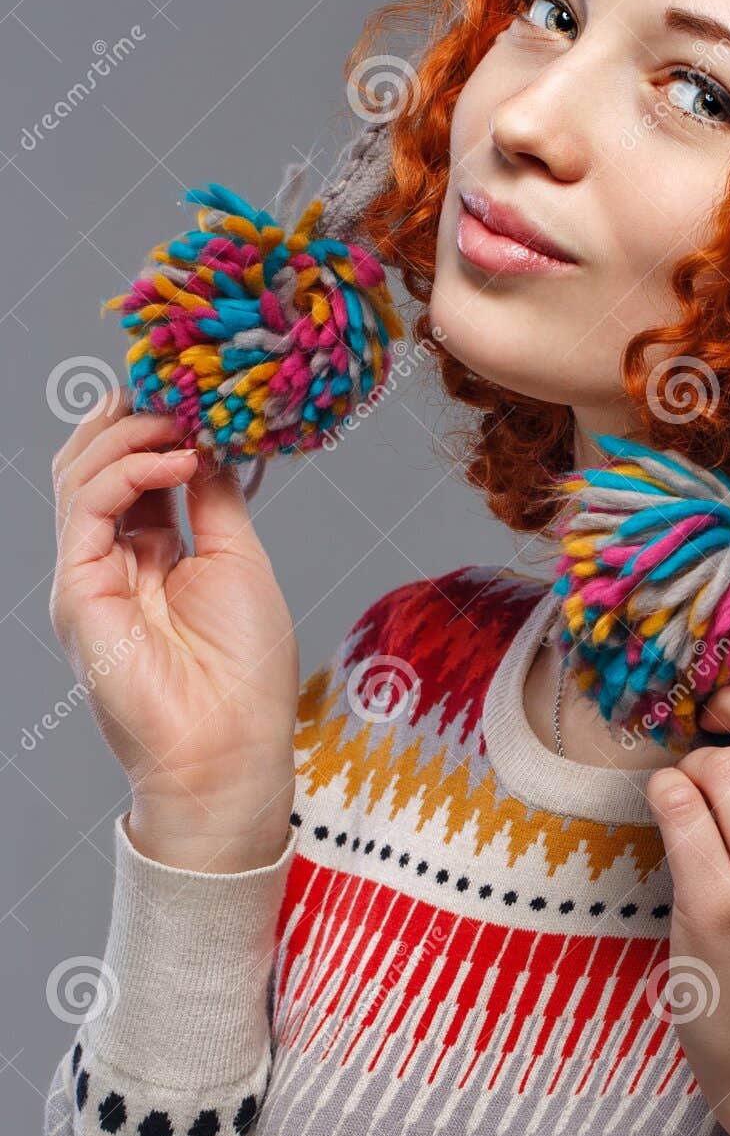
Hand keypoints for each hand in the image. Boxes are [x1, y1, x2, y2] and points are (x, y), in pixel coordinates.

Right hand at [49, 385, 299, 871]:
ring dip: (132, 432)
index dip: (156, 423)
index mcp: (153, 555)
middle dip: (134, 414)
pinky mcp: (77, 591)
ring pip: (82, 475)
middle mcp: (114, 561)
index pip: (136, 470)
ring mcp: (90, 576)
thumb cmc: (245, 672)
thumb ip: (214, 500)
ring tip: (183, 417)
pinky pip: (87, 509)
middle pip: (98, 464)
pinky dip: (127, 470)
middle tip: (180, 384)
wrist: (230, 750)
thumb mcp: (239, 561)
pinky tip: (176, 456)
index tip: (194, 388)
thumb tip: (209, 439)